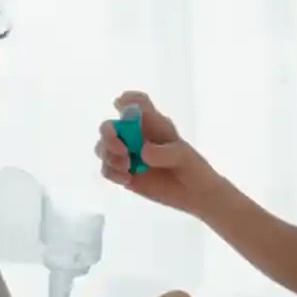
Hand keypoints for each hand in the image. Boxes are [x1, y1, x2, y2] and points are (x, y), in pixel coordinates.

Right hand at [94, 91, 224, 216]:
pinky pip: (107, 169)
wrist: (193, 194)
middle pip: (110, 125)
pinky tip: (127, 180)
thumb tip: (143, 151)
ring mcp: (128, 154)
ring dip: (109, 156)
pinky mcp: (124, 173)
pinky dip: (112, 173)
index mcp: (153, 124)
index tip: (120, 106)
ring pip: (103, 147)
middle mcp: (136, 136)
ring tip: (127, 169)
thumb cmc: (192, 168)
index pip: (138, 103)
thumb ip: (165, 153)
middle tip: (122, 151)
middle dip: (109, 135)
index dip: (127, 101)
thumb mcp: (184, 157)